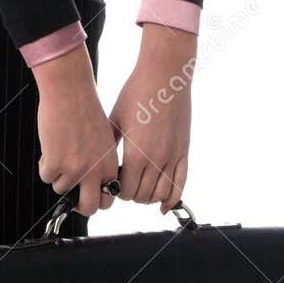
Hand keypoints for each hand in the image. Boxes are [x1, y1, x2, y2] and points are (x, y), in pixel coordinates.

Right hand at [33, 45, 120, 219]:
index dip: (95, 199)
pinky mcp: (55, 162)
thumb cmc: (85, 109)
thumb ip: (100, 162)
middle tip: (70, 197)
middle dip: (78, 206)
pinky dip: (44, 164)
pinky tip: (50, 146)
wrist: (70, 91)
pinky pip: (45, 176)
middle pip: (89, 208)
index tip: (86, 195)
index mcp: (110, 164)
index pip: (108, 199)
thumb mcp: (103, 139)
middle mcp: (96, 170)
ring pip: (61, 189)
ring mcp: (75, 169)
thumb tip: (91, 184)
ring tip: (58, 152)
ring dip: (57, 175)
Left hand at [107, 24, 195, 212]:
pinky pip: (180, 184)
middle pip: (142, 196)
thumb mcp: (114, 120)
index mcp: (136, 154)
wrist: (165, 76)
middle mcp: (157, 159)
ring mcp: (173, 156)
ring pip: (161, 195)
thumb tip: (99, 164)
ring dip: (148, 197)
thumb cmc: (137, 93)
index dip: (117, 190)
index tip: (113, 182)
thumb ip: (109, 146)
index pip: (126, 191)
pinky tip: (164, 206)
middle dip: (131, 194)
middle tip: (125, 183)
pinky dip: (172, 199)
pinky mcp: (184, 151)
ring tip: (140, 187)